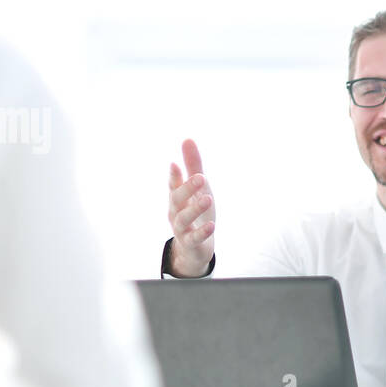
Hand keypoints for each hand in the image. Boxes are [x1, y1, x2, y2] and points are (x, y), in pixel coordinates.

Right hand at [166, 138, 215, 276]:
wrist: (195, 247)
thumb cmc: (196, 212)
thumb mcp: (198, 188)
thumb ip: (193, 165)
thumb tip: (187, 139)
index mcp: (178, 197)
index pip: (173, 185)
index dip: (174, 176)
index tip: (175, 164)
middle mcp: (176, 212)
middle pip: (177, 199)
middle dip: (187, 188)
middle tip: (201, 177)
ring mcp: (182, 228)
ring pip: (183, 219)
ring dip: (195, 209)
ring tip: (208, 198)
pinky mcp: (191, 243)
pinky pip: (194, 238)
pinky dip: (202, 232)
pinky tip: (212, 225)